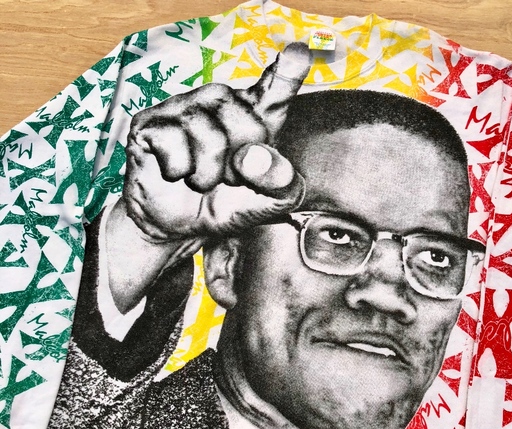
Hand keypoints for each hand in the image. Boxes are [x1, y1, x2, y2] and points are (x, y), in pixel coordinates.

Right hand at [122, 43, 310, 241]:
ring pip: (209, 138)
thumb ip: (279, 184)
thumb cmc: (225, 205)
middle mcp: (218, 101)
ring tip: (200, 179)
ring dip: (207, 176)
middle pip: (247, 126)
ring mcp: (182, 107)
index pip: (274, 90)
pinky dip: (178, 172)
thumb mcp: (265, 203)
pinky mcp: (149, 122)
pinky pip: (173, 146)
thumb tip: (256, 159)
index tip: (299, 53)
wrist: (178, 227)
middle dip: (241, 168)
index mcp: (253, 114)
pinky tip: (174, 173)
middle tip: (226, 180)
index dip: (287, 73)